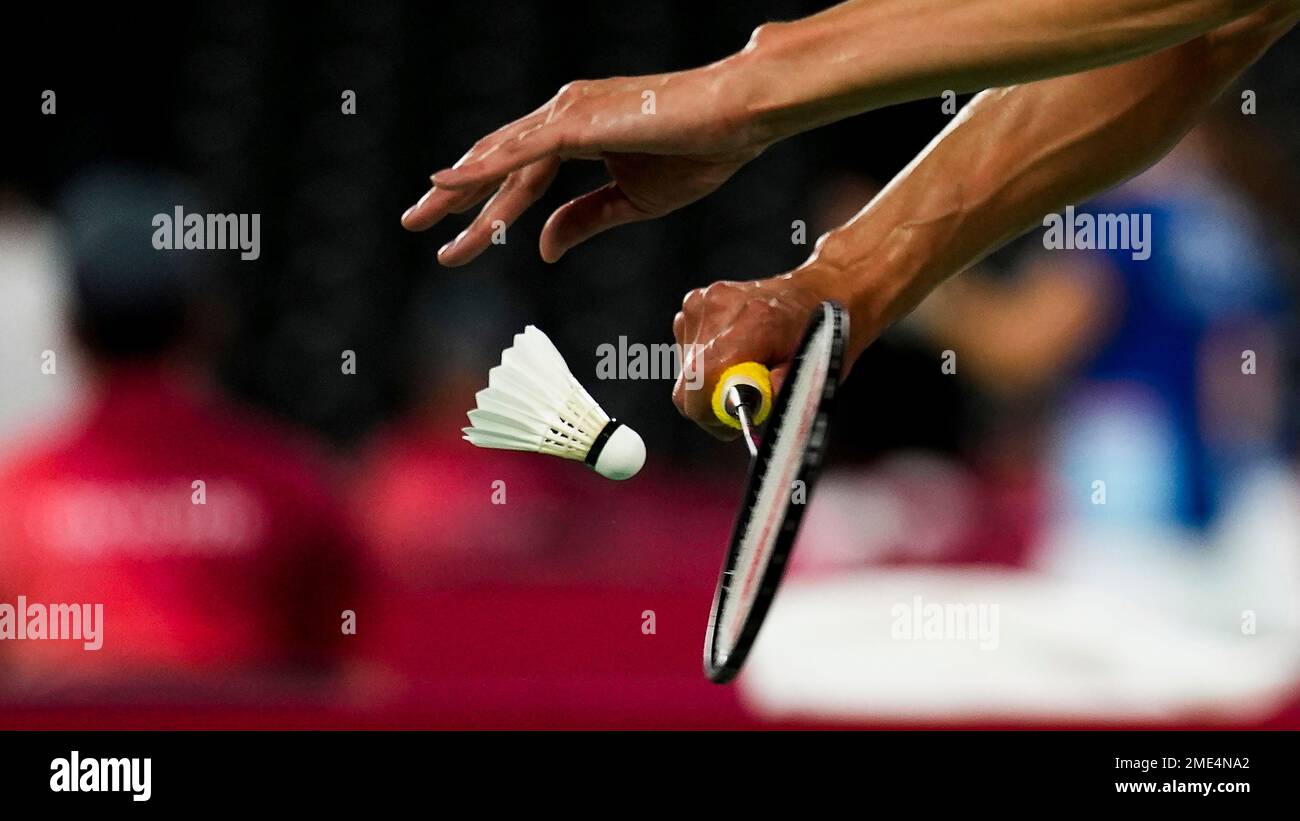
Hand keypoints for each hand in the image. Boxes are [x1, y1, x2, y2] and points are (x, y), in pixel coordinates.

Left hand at [401, 64, 767, 265]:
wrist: (739, 118)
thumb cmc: (699, 151)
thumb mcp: (631, 202)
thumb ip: (583, 221)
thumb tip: (542, 247)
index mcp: (576, 134)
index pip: (518, 179)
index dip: (487, 211)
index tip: (460, 243)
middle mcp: (562, 117)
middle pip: (496, 165)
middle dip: (455, 198)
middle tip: (415, 224)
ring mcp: (568, 113)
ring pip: (501, 159)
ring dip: (460, 191)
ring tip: (422, 218)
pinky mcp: (580, 121)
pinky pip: (523, 151)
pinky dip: (485, 167)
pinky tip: (450, 181)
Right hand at [672, 264, 843, 438]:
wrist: (817, 292)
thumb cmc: (821, 335)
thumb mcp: (812, 373)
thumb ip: (776, 395)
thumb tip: (746, 414)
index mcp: (756, 323)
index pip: (703, 377)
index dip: (711, 410)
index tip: (732, 423)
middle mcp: (722, 307)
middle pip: (689, 380)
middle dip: (710, 403)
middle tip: (744, 404)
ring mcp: (704, 301)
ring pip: (687, 370)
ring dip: (710, 382)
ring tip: (747, 370)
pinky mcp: (695, 302)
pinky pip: (687, 351)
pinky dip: (707, 362)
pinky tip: (735, 353)